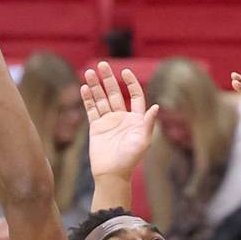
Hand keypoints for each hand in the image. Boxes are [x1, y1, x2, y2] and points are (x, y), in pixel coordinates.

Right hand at [82, 62, 158, 179]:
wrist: (112, 174)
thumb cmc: (130, 159)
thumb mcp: (143, 141)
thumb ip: (148, 123)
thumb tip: (156, 106)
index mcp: (136, 119)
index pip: (135, 96)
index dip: (131, 83)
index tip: (125, 71)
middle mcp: (122, 118)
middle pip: (115, 93)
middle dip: (108, 79)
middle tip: (102, 65)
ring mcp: (108, 122)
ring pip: (101, 99)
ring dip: (95, 86)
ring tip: (89, 72)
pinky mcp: (96, 127)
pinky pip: (91, 109)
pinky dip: (87, 98)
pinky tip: (84, 87)